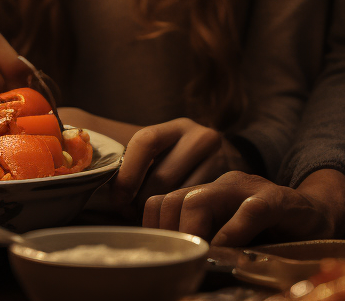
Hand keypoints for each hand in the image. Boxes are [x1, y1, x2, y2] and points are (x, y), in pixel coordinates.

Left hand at [112, 118, 241, 215]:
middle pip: (162, 176)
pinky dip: (179, 216)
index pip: (145, 141)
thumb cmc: (184, 159)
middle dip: (142, 200)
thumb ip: (141, 162)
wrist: (231, 158)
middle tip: (132, 213)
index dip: (128, 173)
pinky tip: (172, 219)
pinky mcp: (228, 182)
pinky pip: (197, 206)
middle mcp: (201, 137)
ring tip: (151, 217)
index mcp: (177, 127)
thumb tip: (113, 193)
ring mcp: (219, 159)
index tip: (119, 199)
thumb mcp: (167, 150)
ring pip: (179, 195)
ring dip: (160, 212)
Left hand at [142, 169, 344, 245]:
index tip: (165, 256)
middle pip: (174, 200)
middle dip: (172, 234)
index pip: (160, 202)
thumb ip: (204, 239)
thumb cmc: (268, 232)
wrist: (316, 215)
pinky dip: (234, 232)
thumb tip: (173, 266)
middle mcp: (222, 185)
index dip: (155, 229)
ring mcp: (248, 189)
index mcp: (206, 193)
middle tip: (184, 261)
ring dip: (195, 233)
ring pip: (200, 200)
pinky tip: (232, 250)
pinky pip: (249, 210)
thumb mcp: (228, 234)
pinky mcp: (277, 199)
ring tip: (204, 257)